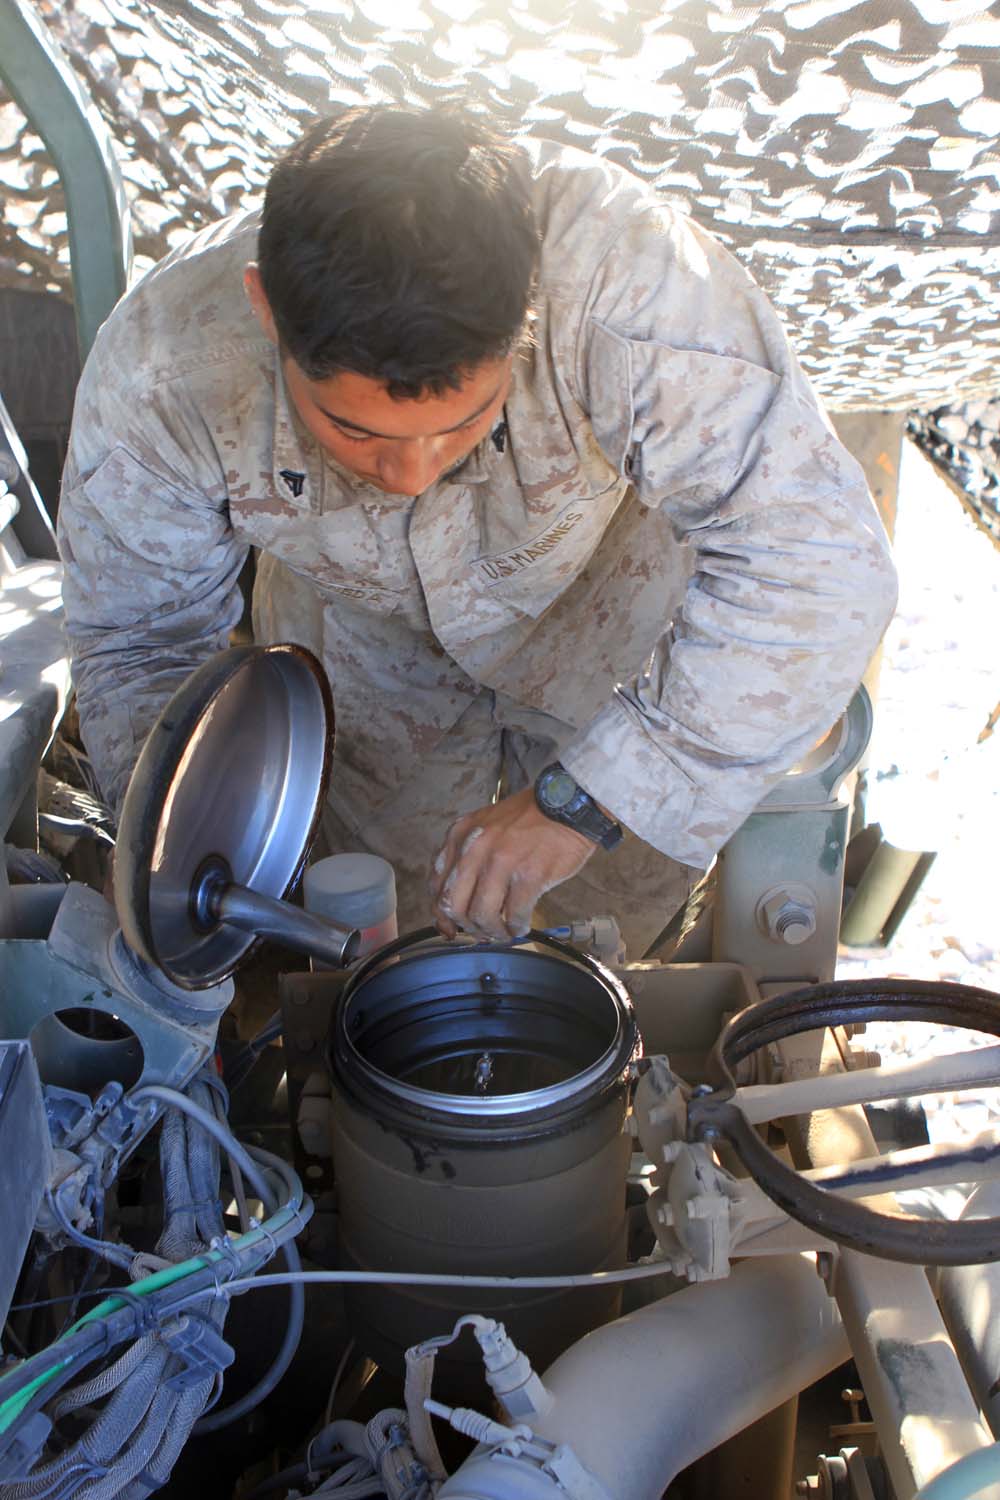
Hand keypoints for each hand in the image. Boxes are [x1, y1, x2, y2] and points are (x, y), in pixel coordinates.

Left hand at [429, 787, 596, 940]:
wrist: (567, 805)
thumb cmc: (529, 817)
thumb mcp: (485, 824)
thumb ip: (466, 854)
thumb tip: (459, 899)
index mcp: (459, 836)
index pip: (436, 886)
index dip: (442, 915)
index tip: (452, 928)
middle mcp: (474, 850)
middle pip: (454, 906)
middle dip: (468, 926)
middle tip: (482, 933)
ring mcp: (501, 863)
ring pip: (482, 915)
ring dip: (493, 932)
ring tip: (504, 933)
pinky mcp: (528, 876)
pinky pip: (515, 914)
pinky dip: (516, 927)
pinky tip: (521, 926)